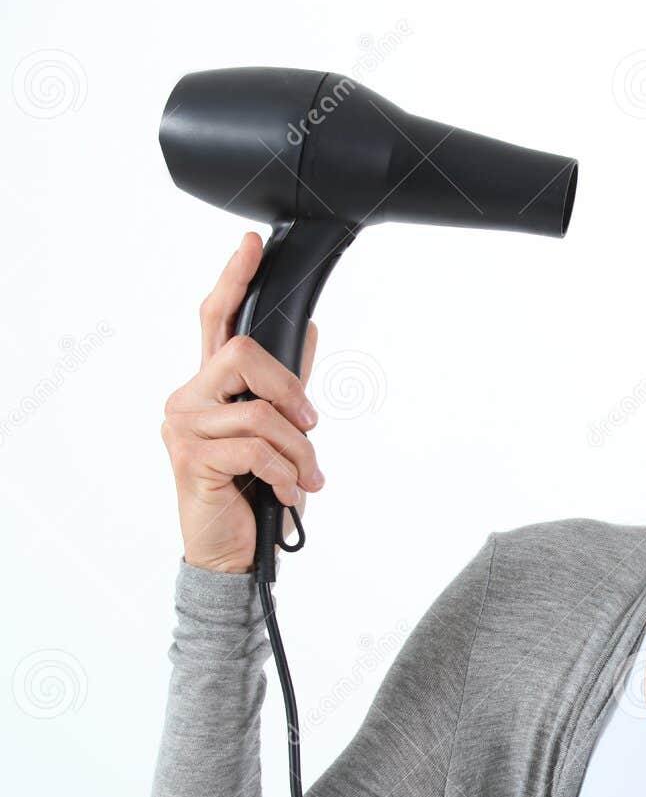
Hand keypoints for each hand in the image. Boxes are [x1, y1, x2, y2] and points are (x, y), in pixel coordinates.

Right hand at [160, 231, 325, 573]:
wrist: (232, 552)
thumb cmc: (252, 492)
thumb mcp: (278, 434)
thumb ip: (285, 387)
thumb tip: (308, 330)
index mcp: (209, 386)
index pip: (216, 319)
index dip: (233, 279)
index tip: (252, 244)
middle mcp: (188, 397)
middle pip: (243, 355)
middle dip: (290, 391)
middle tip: (311, 428)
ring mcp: (184, 427)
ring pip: (261, 413)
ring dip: (299, 452)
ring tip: (305, 479)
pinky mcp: (191, 458)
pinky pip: (256, 450)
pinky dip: (286, 475)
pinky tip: (290, 494)